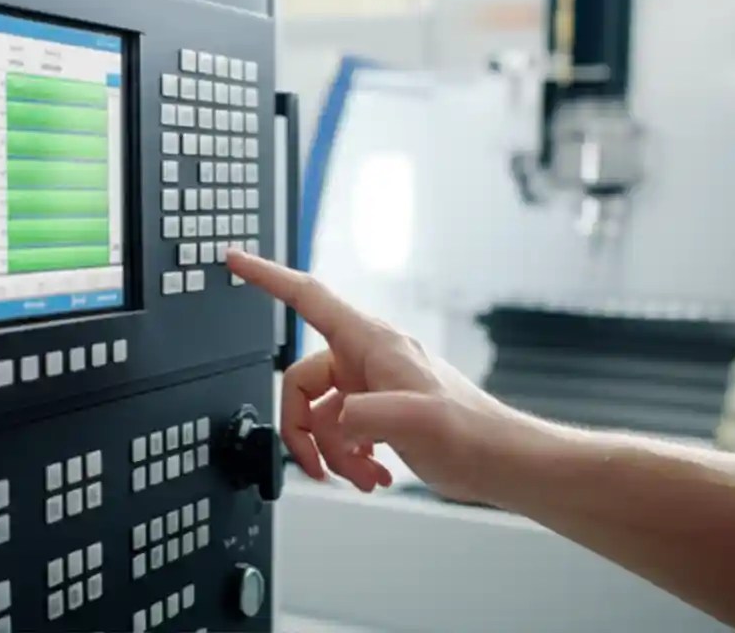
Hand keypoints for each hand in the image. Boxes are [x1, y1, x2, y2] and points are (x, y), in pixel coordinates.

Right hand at [227, 250, 543, 503]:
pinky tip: (373, 474)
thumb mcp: (415, 421)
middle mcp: (365, 358)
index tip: (236, 260)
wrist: (498, 461)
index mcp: (370, 342)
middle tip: (322, 467)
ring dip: (333, 453)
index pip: (308, 297)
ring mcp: (370, 385)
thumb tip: (333, 421)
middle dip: (307, 432)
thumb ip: (363, 416)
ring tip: (364, 474)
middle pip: (301, 383)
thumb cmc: (471, 432)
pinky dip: (348, 459)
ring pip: (320, 415)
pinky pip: (339, 431)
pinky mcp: (377, 411)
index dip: (268, 276)